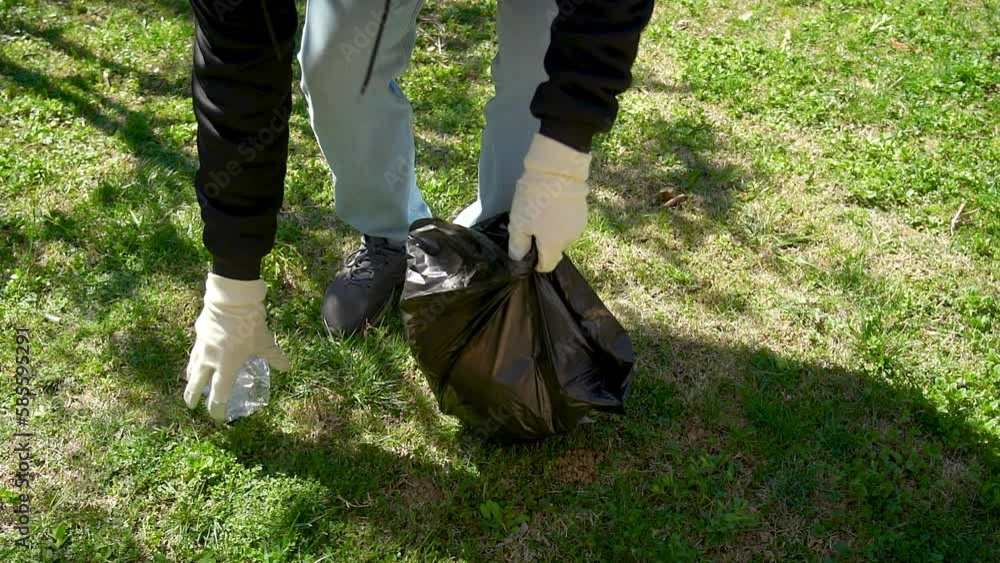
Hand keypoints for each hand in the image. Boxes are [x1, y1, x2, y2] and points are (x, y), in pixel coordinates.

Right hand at [184, 273, 289, 420]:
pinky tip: (197, 355)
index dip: (217, 407)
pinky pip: (195, 349)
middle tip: (190, 405)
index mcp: (227, 365)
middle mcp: (211, 359)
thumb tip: (286, 368)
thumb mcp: (265, 342)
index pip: (219, 393)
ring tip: (188, 381)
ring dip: (190, 376)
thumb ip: (274, 357)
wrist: (232, 299)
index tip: (217, 415)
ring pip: (193, 365)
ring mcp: (202, 345)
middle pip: (197, 382)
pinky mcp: (199, 332)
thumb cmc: (250, 324)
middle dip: (192, 395)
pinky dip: (195, 356)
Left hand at [508, 134, 591, 272]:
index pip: (547, 266)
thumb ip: (518, 245)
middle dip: (543, 242)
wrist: (558, 169)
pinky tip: (552, 205)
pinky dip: (561, 219)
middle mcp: (570, 240)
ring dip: (553, 230)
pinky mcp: (584, 211)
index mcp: (554, 246)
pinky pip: (569, 222)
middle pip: (554, 250)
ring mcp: (580, 225)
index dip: (535, 262)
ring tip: (541, 212)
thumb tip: (518, 260)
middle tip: (530, 224)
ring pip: (562, 235)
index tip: (526, 250)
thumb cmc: (535, 199)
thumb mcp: (519, 223)